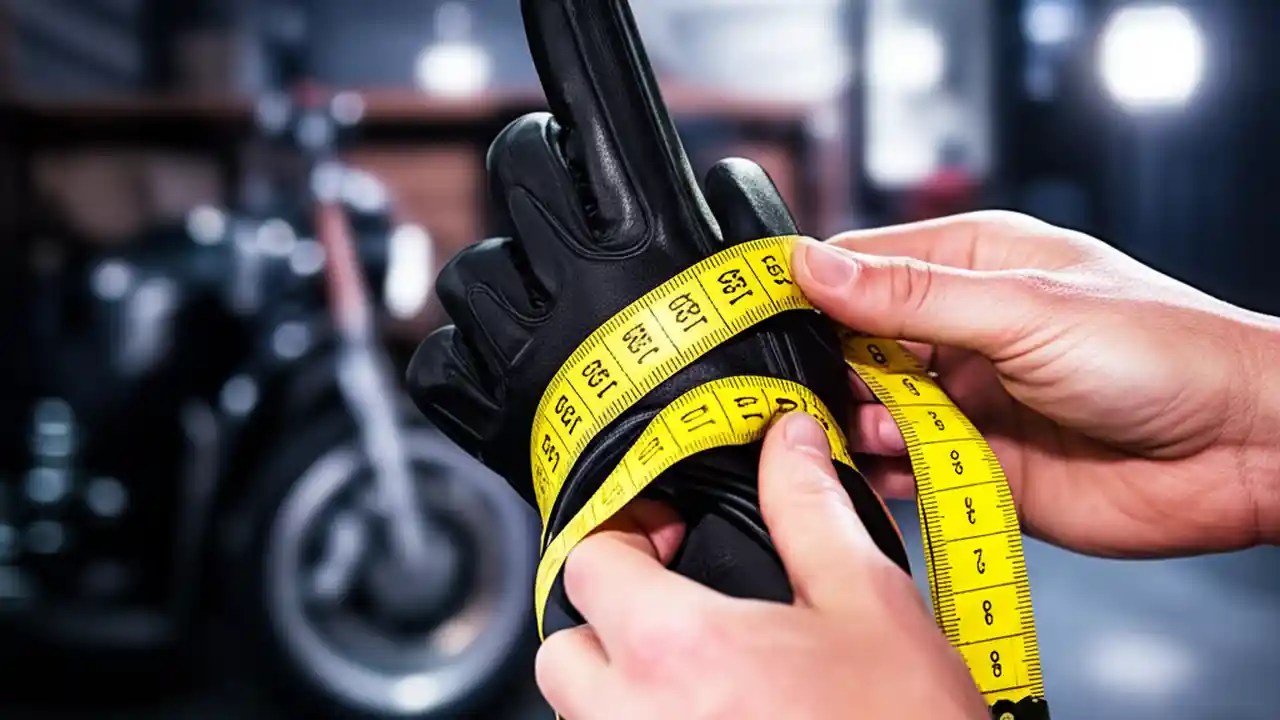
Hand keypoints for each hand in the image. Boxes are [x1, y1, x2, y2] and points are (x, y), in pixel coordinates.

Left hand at [536, 413, 986, 719]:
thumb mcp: (869, 604)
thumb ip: (809, 510)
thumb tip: (787, 440)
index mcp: (677, 648)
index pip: (585, 563)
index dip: (623, 539)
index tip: (661, 543)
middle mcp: (634, 719)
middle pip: (563, 652)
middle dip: (609, 626)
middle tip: (674, 618)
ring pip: (579, 717)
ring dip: (619, 691)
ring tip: (698, 684)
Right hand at [792, 211, 1279, 556]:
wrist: (1244, 451)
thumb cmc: (1162, 352)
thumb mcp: (1023, 308)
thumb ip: (911, 297)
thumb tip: (812, 266)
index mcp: (970, 266)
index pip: (858, 268)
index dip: (806, 291)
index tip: (760, 318)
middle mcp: (959, 332)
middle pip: (852, 346)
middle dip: (826, 369)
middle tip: (813, 392)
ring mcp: (965, 399)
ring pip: (870, 411)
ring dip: (859, 424)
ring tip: (883, 430)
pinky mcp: (976, 466)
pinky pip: (903, 469)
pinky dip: (884, 473)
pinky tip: (890, 469)